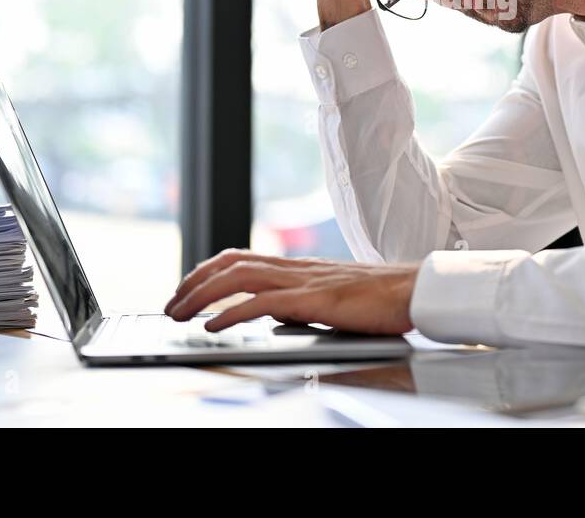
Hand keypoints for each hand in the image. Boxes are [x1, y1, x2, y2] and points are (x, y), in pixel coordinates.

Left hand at [164, 249, 419, 335]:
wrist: (414, 290)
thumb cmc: (381, 298)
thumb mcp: (332, 297)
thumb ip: (302, 302)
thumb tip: (277, 314)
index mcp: (299, 267)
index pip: (241, 257)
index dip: (208, 270)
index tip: (187, 288)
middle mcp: (295, 268)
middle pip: (231, 263)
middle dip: (193, 282)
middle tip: (171, 304)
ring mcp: (303, 281)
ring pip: (238, 278)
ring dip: (201, 296)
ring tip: (179, 314)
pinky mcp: (313, 300)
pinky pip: (261, 304)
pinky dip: (230, 314)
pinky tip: (212, 327)